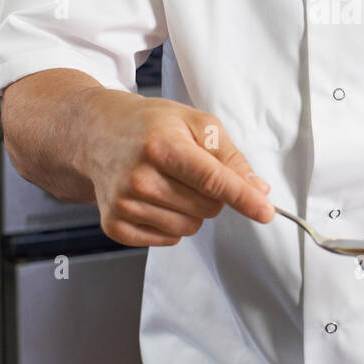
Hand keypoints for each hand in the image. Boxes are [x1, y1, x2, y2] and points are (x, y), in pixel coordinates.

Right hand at [73, 90, 273, 246]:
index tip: (266, 211)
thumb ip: (230, 156)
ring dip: (191, 209)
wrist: (97, 134)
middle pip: (207, 207)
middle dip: (212, 194)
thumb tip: (259, 189)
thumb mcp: (196, 123)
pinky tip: (154, 199)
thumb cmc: (151, 125)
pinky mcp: (115, 225)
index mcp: (162, 145)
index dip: (244, 197)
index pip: (212, 179)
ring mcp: (124, 204)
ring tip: (170, 183)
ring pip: (190, 227)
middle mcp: (139, 177)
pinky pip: (168, 240)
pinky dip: (171, 223)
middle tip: (190, 171)